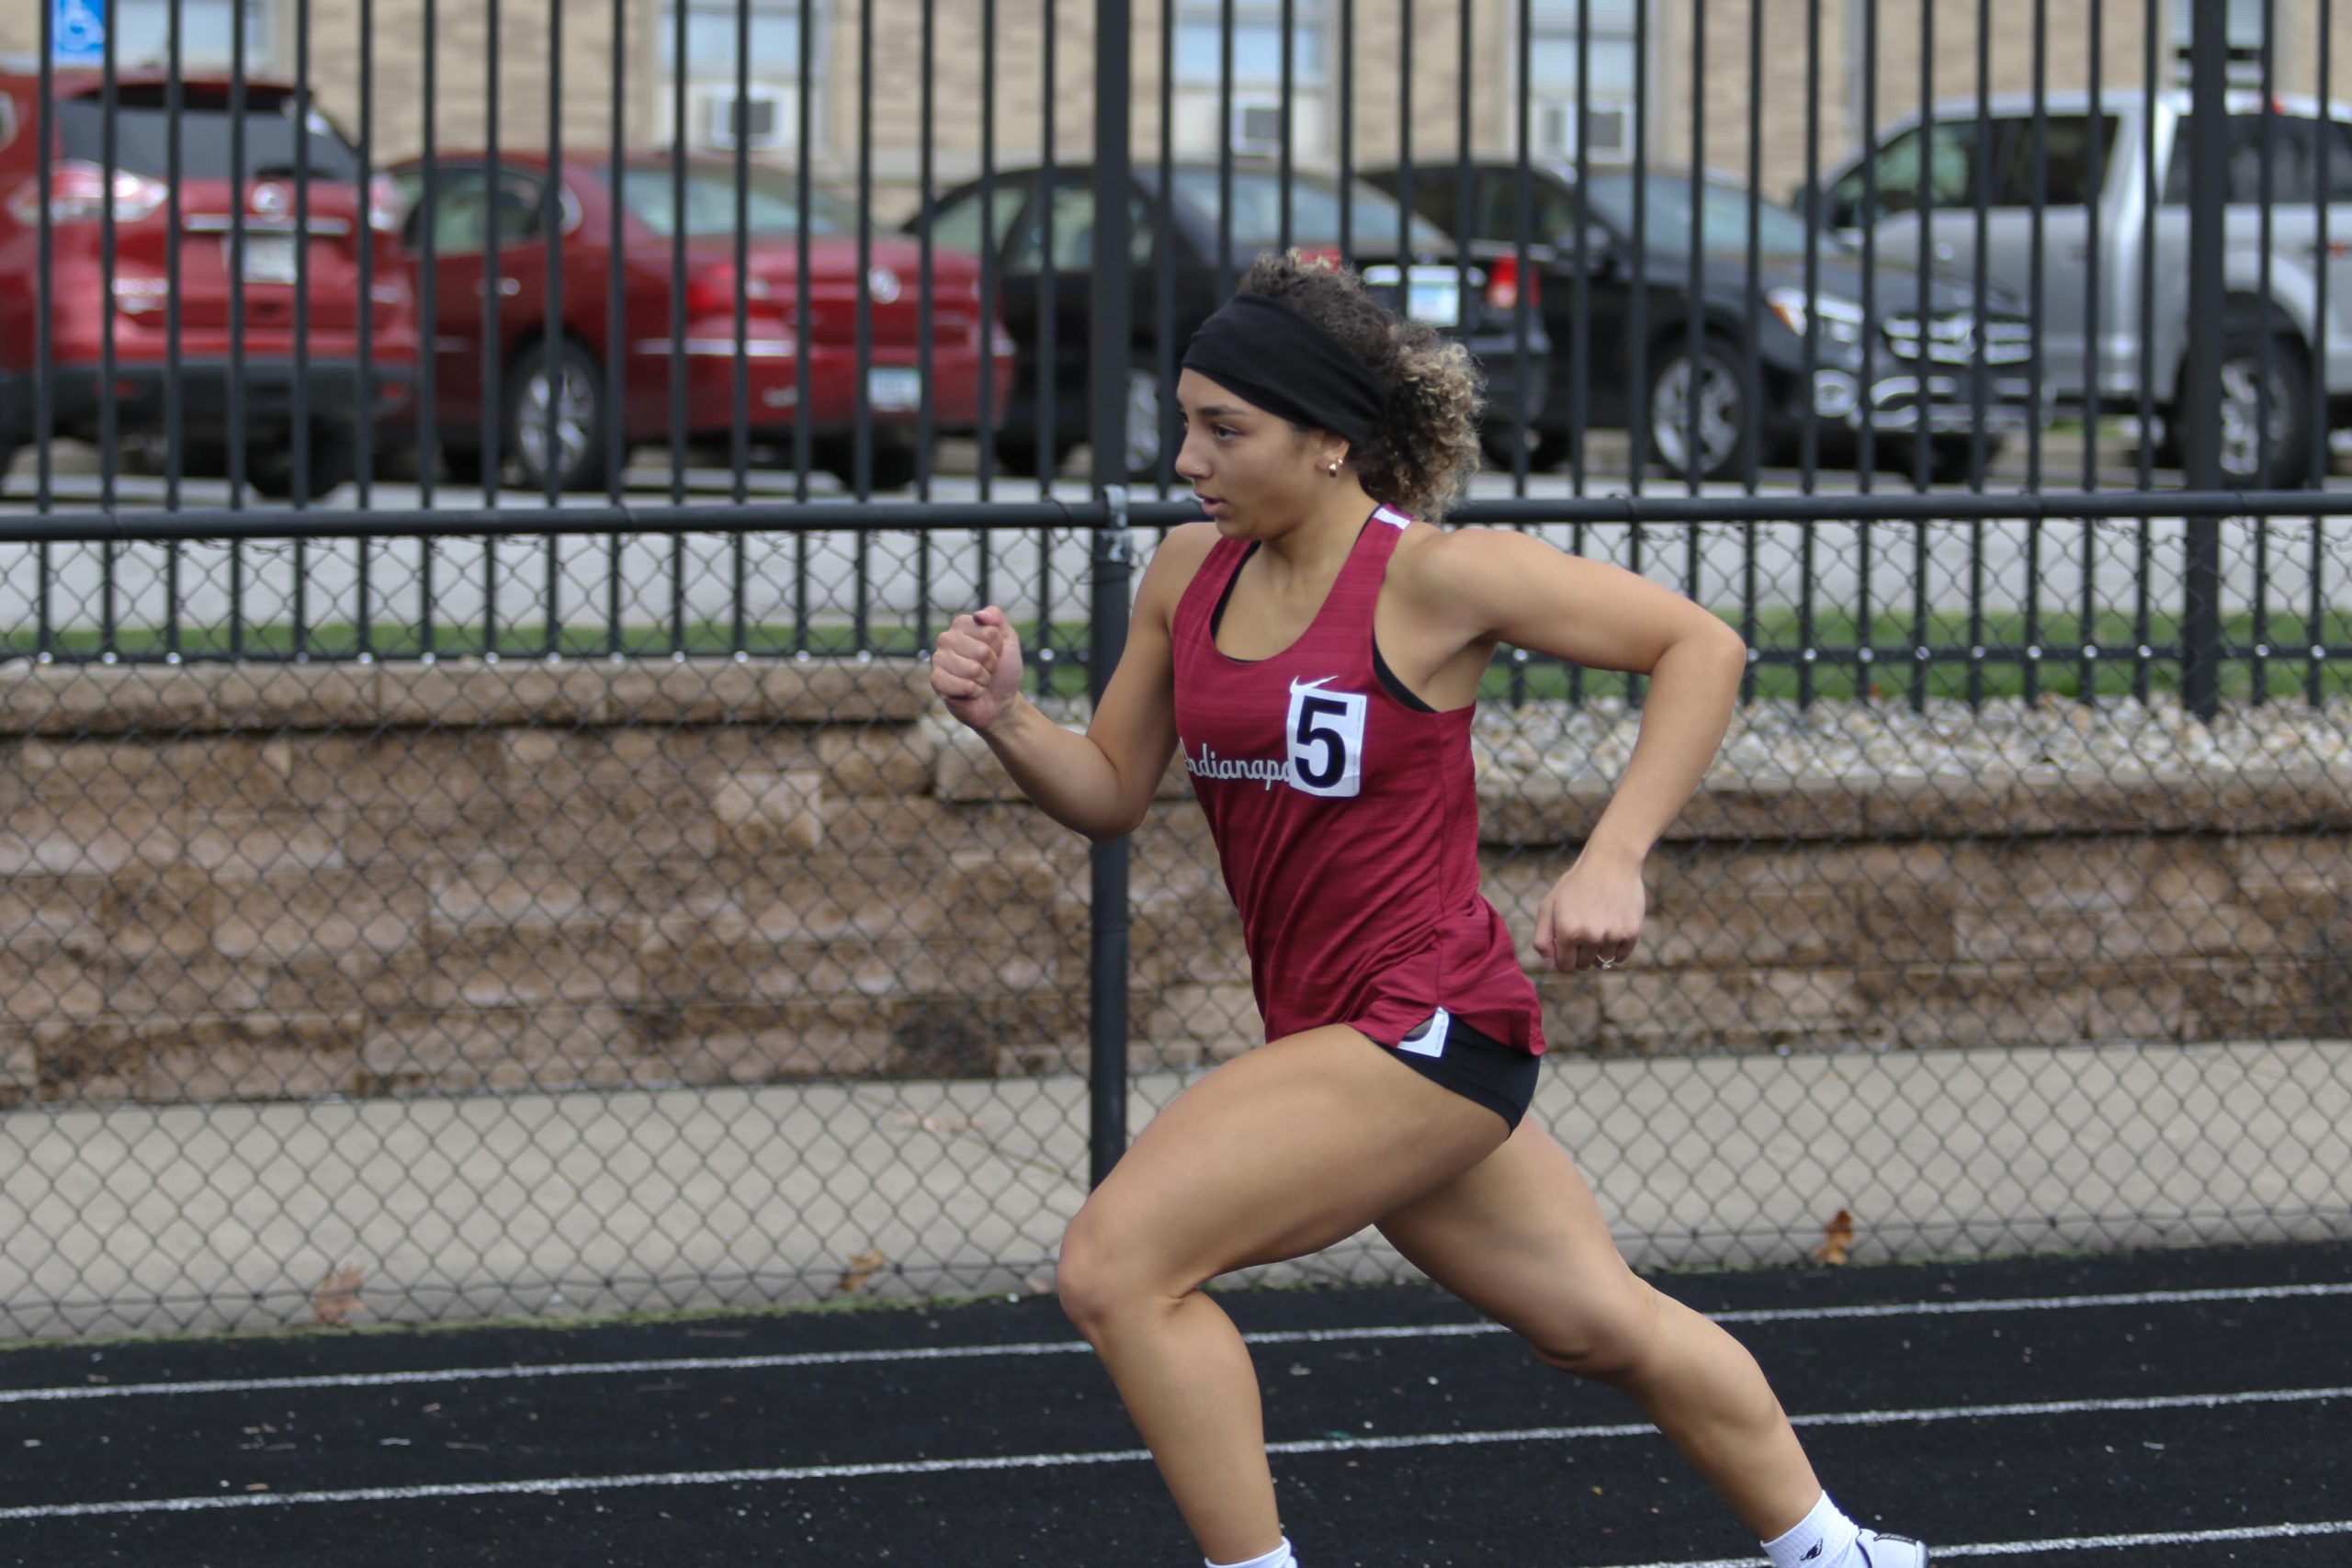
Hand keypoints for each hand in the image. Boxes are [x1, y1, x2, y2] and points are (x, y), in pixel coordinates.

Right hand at [929, 606, 1024, 731]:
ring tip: (979, 680)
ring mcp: (939, 659)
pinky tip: (969, 692)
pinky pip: (963, 685)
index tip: (995, 653)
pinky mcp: (936, 680)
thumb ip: (997, 619)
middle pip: (982, 651)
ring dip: (983, 680)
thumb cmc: (1003, 669)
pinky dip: (974, 692)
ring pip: (973, 669)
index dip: (998, 647)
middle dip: (991, 665)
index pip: (990, 632)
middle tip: (986, 670)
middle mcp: (947, 638)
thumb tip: (979, 614)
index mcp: (962, 624)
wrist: (999, 701)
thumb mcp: (1009, 640)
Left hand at [1532, 852, 1644, 972]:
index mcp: (1567, 932)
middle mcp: (1590, 937)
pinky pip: (1621, 956)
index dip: (1564, 957)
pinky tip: (1612, 927)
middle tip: (1584, 928)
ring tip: (1599, 923)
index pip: (1564, 967)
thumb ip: (1542, 938)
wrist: (1611, 862)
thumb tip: (1549, 966)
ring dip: (1599, 949)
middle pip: (1583, 965)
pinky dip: (1616, 948)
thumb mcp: (1549, 906)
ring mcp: (1612, 936)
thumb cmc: (1576, 884)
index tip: (1568, 944)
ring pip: (1603, 961)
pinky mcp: (1631, 933)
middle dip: (1581, 953)